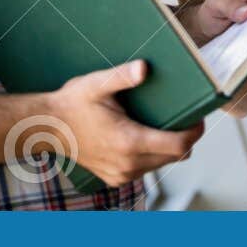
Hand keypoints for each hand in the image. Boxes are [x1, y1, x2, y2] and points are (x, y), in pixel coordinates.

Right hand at [44, 61, 203, 185]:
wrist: (47, 128)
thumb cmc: (72, 104)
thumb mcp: (96, 84)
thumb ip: (122, 76)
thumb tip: (144, 68)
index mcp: (128, 142)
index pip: (179, 146)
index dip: (194, 132)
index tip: (199, 116)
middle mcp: (128, 164)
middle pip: (175, 156)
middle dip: (185, 136)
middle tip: (185, 113)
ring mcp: (121, 174)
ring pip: (162, 163)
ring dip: (169, 146)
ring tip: (165, 121)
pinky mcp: (115, 178)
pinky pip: (147, 168)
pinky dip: (153, 154)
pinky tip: (146, 134)